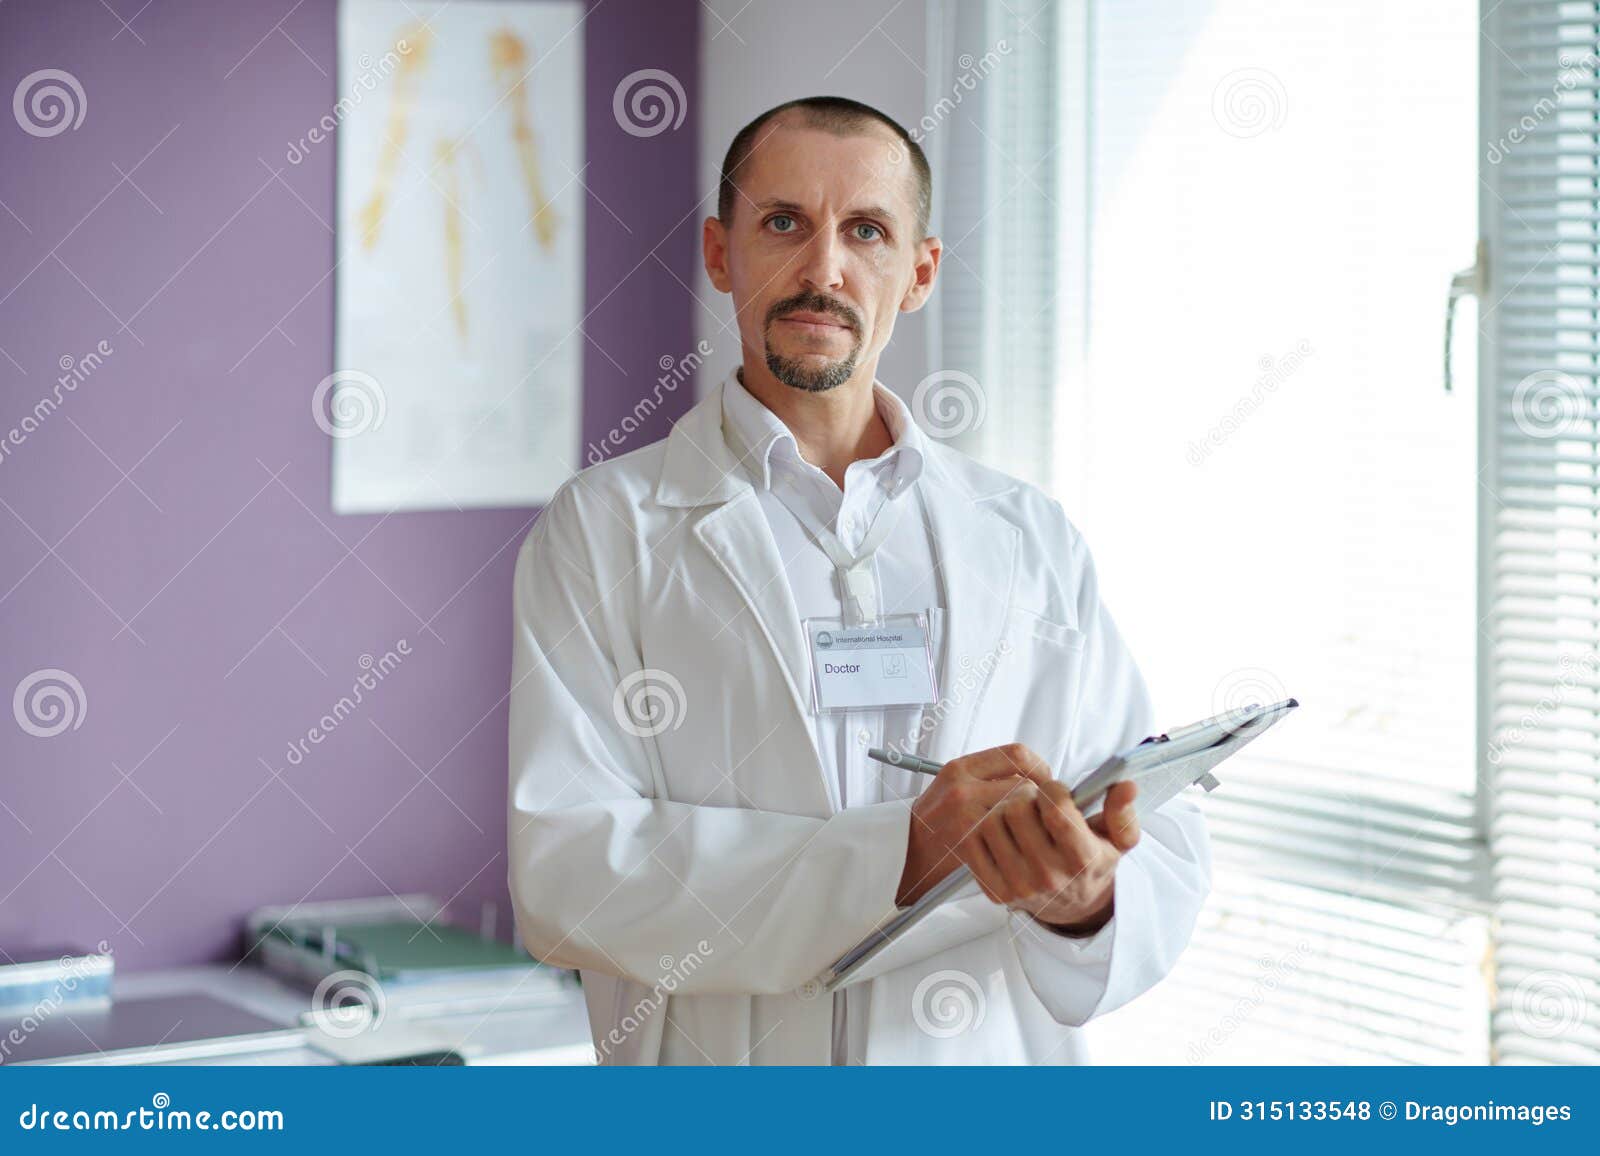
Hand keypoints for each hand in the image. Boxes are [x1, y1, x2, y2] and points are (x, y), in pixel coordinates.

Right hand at [896, 744, 1052, 905]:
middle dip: (1039, 800)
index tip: (1045, 781)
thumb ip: (992, 776)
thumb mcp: (958, 785)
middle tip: (1041, 814)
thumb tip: (1039, 777)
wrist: (910, 851)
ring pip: (1022, 810)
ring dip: (1031, 822)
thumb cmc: (939, 820)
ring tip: (1027, 830)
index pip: (1017, 754)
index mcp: (961, 767)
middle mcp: (961, 785)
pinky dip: (1018, 841)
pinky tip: (1014, 846)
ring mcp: (964, 813)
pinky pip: (1011, 836)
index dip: (1040, 767)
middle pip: (1025, 784)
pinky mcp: (967, 839)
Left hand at [971, 777, 1140, 933]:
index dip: (1052, 789)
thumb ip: (1121, 811)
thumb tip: (1126, 785)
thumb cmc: (1092, 860)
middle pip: (1017, 810)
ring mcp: (1018, 885)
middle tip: (1035, 801)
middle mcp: (1049, 876)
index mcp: (1082, 859)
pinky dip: (984, 830)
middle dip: (1026, 795)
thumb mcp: (1117, 839)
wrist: (1071, 904)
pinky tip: (1002, 830)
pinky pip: (974, 843)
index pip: (1055, 809)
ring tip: (1019, 815)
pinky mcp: (994, 891)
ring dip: (1002, 809)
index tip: (1056, 790)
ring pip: (991, 822)